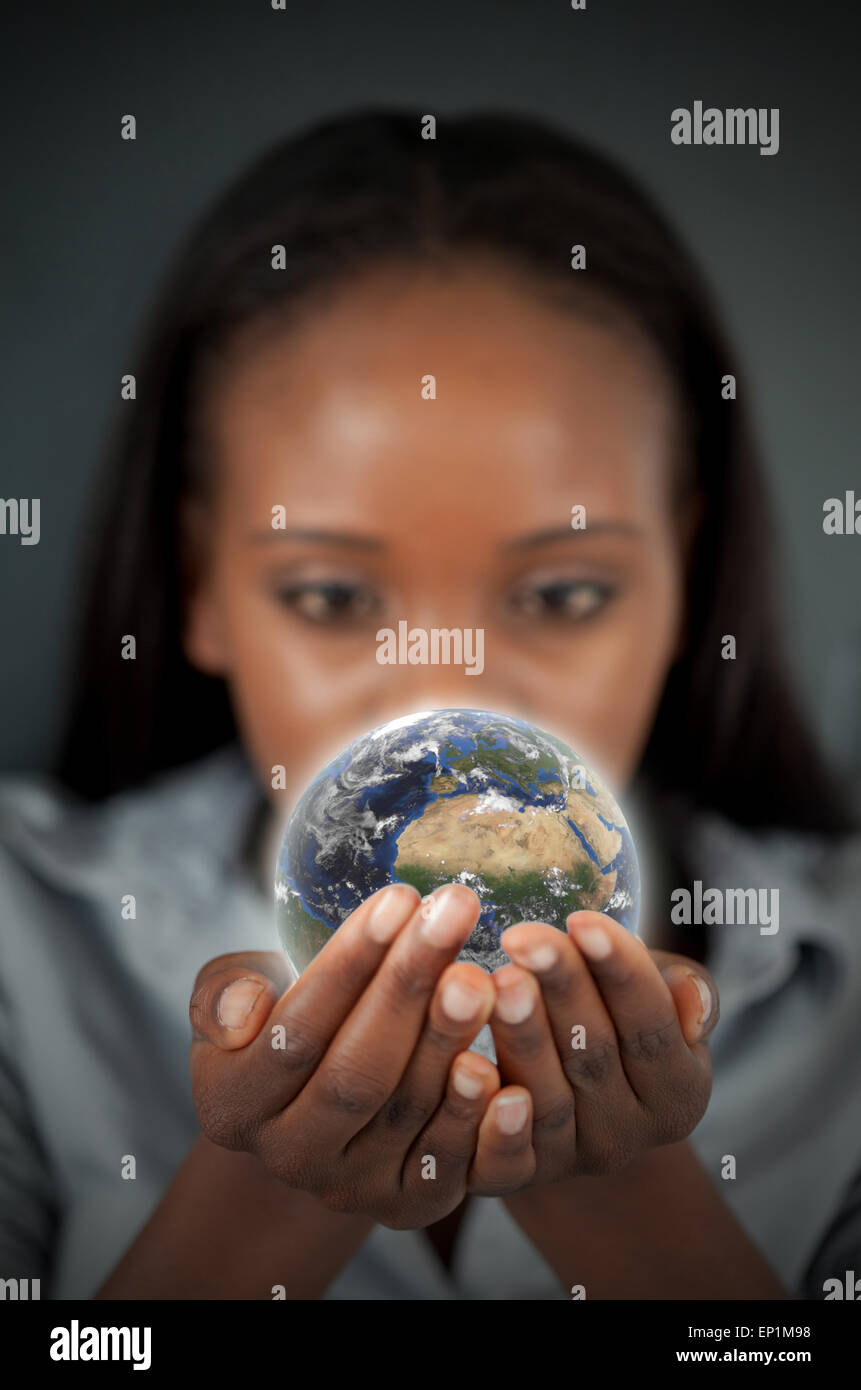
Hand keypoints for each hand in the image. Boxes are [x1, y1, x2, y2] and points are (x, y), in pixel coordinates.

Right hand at [188, 882, 535, 1228]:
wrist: (318, 1098)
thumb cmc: (281, 1015)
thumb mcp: (235, 993)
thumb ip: (223, 993)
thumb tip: (247, 1009)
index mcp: (231, 1103)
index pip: (294, 1032)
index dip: (349, 965)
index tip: (399, 898)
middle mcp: (289, 1155)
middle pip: (355, 1073)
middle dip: (409, 986)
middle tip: (457, 912)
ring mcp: (351, 1187)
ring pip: (405, 1112)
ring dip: (448, 1039)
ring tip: (483, 974)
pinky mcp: (409, 1205)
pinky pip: (447, 1167)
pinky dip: (477, 1122)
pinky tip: (505, 1072)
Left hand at [479, 910, 718, 1186]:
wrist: (567, 1094)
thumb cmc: (614, 1016)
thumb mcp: (661, 997)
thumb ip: (686, 991)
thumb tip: (689, 996)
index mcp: (678, 1095)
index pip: (652, 1028)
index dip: (620, 973)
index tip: (583, 920)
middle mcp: (628, 1137)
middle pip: (595, 1056)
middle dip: (560, 989)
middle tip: (523, 937)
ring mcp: (571, 1161)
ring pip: (547, 1097)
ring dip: (520, 1037)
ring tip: (493, 979)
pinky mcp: (517, 1179)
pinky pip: (504, 1159)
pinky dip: (487, 1119)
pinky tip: (465, 1065)